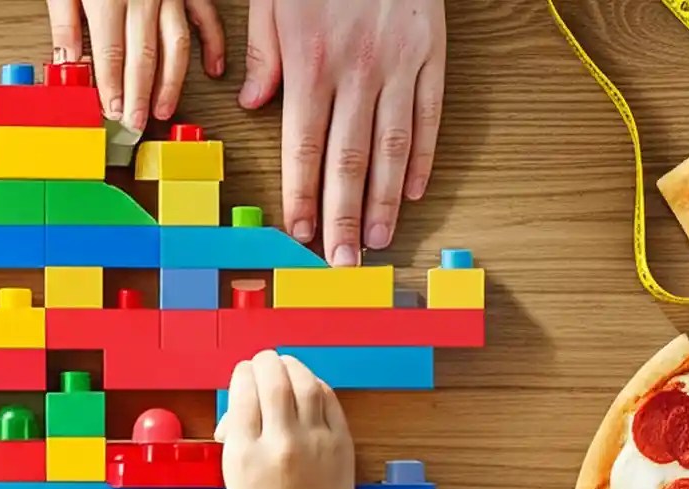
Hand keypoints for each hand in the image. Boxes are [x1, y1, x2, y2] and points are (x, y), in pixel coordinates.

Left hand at [46, 0, 225, 131]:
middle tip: (138, 123)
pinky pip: (206, 16)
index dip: (112, 89)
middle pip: (145, 56)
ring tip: (166, 108)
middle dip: (142, 95)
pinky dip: (213, 44)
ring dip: (173, 81)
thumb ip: (66, 18)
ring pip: (177, 44)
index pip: (111, 55)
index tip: (113, 113)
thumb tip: (67, 58)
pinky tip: (213, 69)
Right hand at [215, 351, 355, 488]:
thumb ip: (236, 437)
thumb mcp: (233, 479)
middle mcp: (281, 444)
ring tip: (284, 364)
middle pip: (274, 380)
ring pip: (305, 383)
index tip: (243, 373)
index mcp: (246, 455)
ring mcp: (315, 443)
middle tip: (262, 361)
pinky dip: (315, 385)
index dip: (243, 374)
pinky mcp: (341, 444)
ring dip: (292, 366)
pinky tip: (307, 386)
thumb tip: (244, 400)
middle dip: (266, 362)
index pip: (243, 393)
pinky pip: (328, 400)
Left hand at [241, 0, 445, 265]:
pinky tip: (414, 192)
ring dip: (386, 200)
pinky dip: (423, 156)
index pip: (304, 146)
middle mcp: (357, 72)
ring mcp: (400, 65)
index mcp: (312, 62)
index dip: (302, 195)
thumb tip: (256, 103)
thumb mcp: (273, 0)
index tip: (300, 234)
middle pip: (350, 159)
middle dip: (344, 216)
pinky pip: (430, 115)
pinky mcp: (433, 53)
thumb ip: (264, 53)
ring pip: (393, 146)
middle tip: (342, 261)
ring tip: (378, 240)